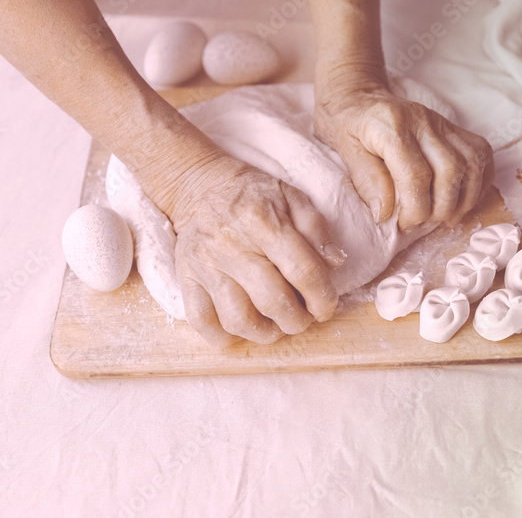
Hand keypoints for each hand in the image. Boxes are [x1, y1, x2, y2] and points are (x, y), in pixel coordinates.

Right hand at [156, 152, 345, 346]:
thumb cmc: (253, 195)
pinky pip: (202, 321)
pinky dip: (223, 336)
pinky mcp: (186, 278)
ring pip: (237, 318)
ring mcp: (206, 265)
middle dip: (297, 321)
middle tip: (303, 319)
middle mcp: (232, 245)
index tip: (327, 308)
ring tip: (277, 326)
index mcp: (263, 222)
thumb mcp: (291, 196)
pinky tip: (242, 329)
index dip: (322, 298)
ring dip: (265, 333)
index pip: (302, 271)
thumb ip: (316, 228)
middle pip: (272, 301)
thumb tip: (335, 262)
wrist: (200, 186)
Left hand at [314, 72, 494, 231]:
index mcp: (392, 126)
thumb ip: (366, 180)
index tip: (404, 224)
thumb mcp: (343, 150)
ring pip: (472, 162)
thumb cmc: (345, 123)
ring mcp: (441, 122)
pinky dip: (478, 180)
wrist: (356, 93)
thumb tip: (385, 214)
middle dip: (442, 207)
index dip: (415, 209)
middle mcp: (423, 120)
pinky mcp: (452, 127)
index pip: (416, 175)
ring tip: (445, 216)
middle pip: (451, 170)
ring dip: (464, 198)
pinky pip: (480, 153)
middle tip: (423, 223)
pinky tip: (462, 197)